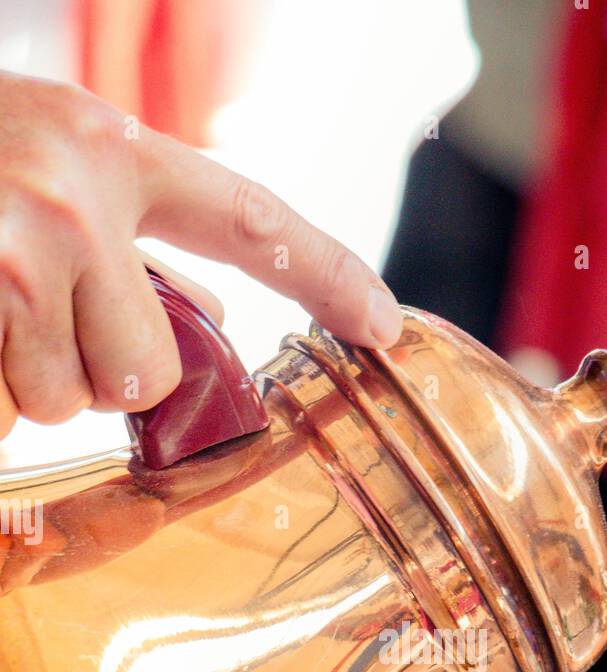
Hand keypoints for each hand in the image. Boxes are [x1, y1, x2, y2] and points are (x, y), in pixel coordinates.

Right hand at [0, 72, 403, 438]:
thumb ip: (131, 238)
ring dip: (25, 383)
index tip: (389, 327)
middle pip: (147, 367)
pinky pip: (5, 410)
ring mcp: (11, 255)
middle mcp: (71, 197)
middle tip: (34, 316)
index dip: (329, 274)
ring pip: (67, 401)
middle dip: (97, 370)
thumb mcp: (51, 168)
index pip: (250, 217)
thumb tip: (221, 326)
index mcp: (107, 147)